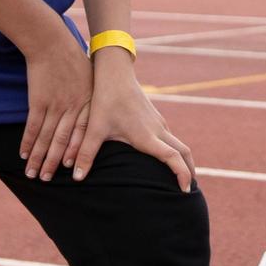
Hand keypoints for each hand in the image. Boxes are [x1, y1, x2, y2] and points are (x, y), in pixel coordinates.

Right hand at [20, 30, 92, 179]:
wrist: (52, 43)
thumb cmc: (72, 59)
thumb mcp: (90, 79)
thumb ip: (90, 99)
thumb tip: (93, 116)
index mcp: (88, 103)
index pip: (83, 133)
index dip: (75, 152)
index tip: (70, 168)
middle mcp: (72, 107)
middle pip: (63, 140)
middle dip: (54, 162)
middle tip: (47, 179)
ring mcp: (55, 104)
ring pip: (46, 137)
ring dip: (38, 157)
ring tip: (32, 174)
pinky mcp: (38, 100)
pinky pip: (32, 126)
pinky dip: (27, 141)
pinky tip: (23, 154)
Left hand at [69, 52, 194, 190]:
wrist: (114, 73)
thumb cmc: (105, 100)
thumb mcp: (94, 129)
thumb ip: (86, 154)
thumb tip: (76, 178)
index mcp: (146, 136)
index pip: (173, 157)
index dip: (182, 174)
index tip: (185, 191)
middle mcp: (157, 130)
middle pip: (184, 152)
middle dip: (190, 172)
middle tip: (188, 191)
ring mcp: (158, 123)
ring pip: (179, 144)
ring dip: (183, 161)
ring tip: (179, 179)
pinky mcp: (155, 118)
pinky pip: (171, 138)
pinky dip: (175, 151)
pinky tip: (164, 158)